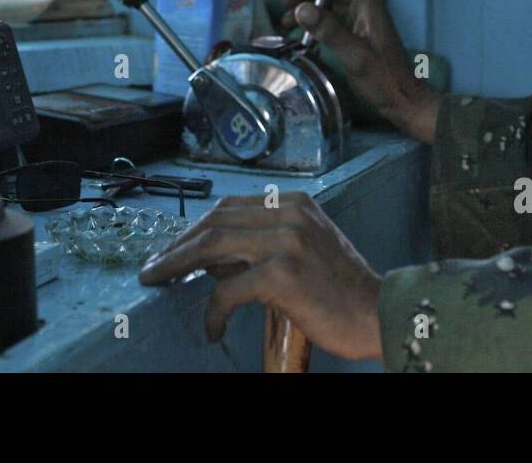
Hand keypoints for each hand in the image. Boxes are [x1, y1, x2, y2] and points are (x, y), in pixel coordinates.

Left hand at [139, 192, 383, 361]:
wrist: (378, 312)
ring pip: (213, 247)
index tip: (171, 249)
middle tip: (153, 267)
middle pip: (215, 222)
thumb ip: (263, 244)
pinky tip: (212, 329)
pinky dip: (213, 311)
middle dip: (177, 245)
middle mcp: (289, 213)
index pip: (228, 207)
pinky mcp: (283, 274)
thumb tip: (211, 260)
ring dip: (178, 266)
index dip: (193, 229)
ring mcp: (286, 241)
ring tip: (159, 283)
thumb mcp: (304, 249)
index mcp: (293, 202)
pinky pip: (230, 290)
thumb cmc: (340, 289)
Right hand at [280, 0, 439, 143]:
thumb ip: (329, 31)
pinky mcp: (355, 37)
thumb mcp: (355, 56)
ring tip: (285, 24)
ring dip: (309, 9)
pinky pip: (332, 22)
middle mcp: (365, 10)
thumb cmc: (385, 79)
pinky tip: (299, 37)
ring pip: (331, 4)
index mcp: (370, 7)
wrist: (403, 102)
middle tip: (286, 5)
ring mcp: (360, 23)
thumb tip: (301, 8)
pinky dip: (315, 25)